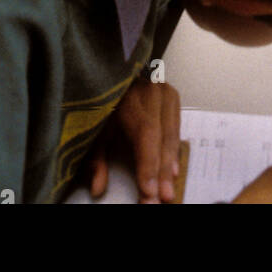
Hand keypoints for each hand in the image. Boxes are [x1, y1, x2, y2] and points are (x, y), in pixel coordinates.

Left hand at [86, 79, 180, 203]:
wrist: (112, 72)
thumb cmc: (103, 102)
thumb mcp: (95, 127)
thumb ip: (95, 158)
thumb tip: (97, 188)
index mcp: (130, 95)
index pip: (146, 133)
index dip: (148, 164)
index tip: (148, 190)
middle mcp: (152, 91)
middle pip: (162, 137)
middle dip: (161, 172)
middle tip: (160, 199)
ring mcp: (164, 92)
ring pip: (172, 135)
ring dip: (169, 165)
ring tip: (168, 190)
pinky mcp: (172, 96)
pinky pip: (176, 128)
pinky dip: (174, 152)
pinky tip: (173, 171)